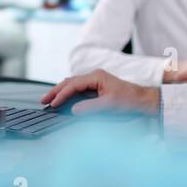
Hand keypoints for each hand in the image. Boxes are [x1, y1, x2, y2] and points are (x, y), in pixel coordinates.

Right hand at [41, 69, 158, 116]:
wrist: (143, 100)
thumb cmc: (129, 101)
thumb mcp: (109, 105)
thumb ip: (90, 107)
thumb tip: (73, 110)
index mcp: (96, 76)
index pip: (73, 85)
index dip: (61, 94)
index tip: (53, 104)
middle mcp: (94, 76)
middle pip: (69, 82)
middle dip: (56, 91)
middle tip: (43, 100)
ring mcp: (95, 81)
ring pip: (72, 84)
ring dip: (60, 92)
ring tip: (49, 100)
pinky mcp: (96, 88)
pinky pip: (78, 89)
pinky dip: (68, 94)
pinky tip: (62, 100)